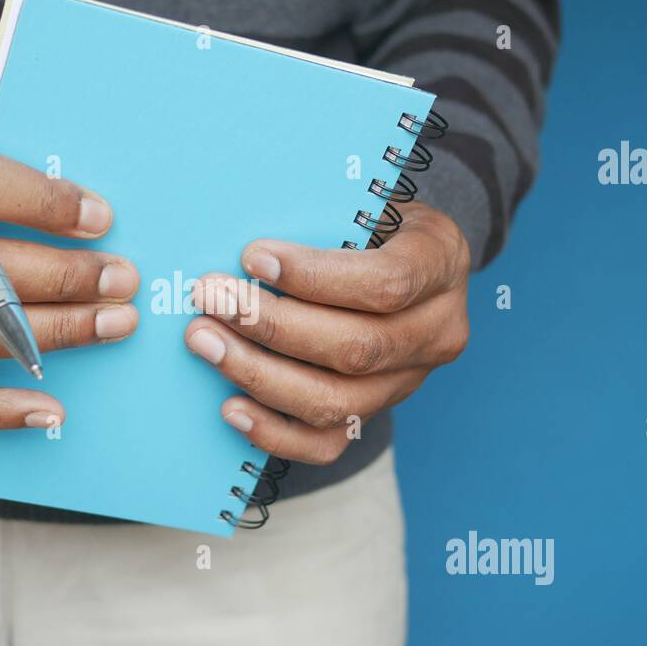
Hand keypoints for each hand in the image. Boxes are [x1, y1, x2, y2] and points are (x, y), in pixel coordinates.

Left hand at [185, 203, 469, 463]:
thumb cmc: (370, 223)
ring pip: (337, 402)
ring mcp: (409, 382)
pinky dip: (273, 431)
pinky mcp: (376, 416)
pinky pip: (326, 444)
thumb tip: (245, 246)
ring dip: (259, 375)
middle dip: (271, 326)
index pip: (386, 283)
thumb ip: (322, 218)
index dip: (315, 276)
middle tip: (210, 299)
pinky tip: (230, 406)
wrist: (403, 261)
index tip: (251, 257)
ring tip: (205, 342)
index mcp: (441, 264)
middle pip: (355, 348)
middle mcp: (437, 332)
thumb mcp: (364, 202)